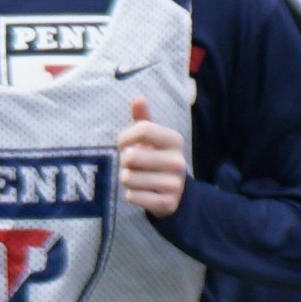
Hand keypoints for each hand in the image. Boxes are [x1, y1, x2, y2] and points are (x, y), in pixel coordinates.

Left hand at [117, 97, 190, 220]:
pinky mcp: (166, 203)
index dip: (125, 137)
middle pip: (131, 156)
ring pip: (128, 178)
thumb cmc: (156, 159)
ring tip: (138, 179)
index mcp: (175, 140)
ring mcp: (173, 184)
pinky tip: (143, 193)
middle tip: (133, 166)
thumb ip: (142, 119)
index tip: (123, 144)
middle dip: (125, 162)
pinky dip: (132, 195)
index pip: (142, 129)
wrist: (176, 193)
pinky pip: (132, 196)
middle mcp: (178, 161)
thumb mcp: (152, 139)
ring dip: (127, 180)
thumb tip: (137, 98)